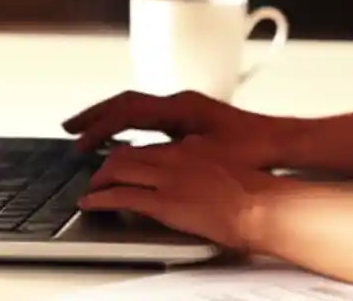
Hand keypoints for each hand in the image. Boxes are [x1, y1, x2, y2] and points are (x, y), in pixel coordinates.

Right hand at [62, 90, 298, 168]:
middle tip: (68, 128)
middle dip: (94, 115)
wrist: (278, 141)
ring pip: (135, 107)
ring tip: (86, 132)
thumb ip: (167, 154)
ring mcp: (183, 108)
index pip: (128, 112)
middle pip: (125, 102)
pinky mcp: (189, 118)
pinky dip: (126, 124)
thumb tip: (134, 156)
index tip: (80, 145)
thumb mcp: (204, 155)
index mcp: (179, 106)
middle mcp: (179, 102)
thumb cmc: (250, 149)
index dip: (99, 128)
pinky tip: (120, 139)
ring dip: (109, 118)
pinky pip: (147, 116)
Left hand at [78, 136, 289, 251]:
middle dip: (105, 163)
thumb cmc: (254, 192)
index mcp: (190, 146)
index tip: (117, 159)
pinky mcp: (164, 202)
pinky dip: (100, 199)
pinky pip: (121, 196)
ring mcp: (168, 178)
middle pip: (127, 153)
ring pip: (118, 169)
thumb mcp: (225, 168)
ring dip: (99, 179)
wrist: (263, 206)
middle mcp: (175, 156)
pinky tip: (90, 203)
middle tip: (95, 173)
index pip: (148, 145)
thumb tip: (198, 178)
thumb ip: (205, 168)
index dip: (126, 153)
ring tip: (90, 189)